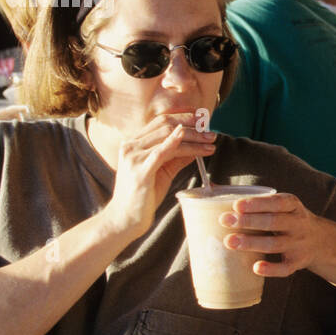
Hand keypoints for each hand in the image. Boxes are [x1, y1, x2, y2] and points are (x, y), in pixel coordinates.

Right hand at [102, 113, 216, 239]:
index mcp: (133, 144)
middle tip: (211, 130)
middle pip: (165, 125)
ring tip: (211, 140)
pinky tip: (192, 140)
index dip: (182, 116)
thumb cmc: (143, 196)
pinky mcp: (141, 171)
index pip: (159, 121)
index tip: (202, 117)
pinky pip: (161, 152)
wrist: (125, 218)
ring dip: (193, 136)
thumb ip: (176, 158)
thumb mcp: (162, 172)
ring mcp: (133, 157)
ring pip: (167, 136)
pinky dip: (177, 142)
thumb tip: (195, 148)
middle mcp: (130, 146)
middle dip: (191, 125)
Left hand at [221, 192, 330, 277]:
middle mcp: (298, 223)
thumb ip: (252, 200)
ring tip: (229, 242)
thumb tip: (212, 188)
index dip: (257, 204)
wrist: (321, 240)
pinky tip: (256, 268)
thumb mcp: (280, 205)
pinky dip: (272, 269)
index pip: (277, 202)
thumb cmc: (288, 218)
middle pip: (273, 222)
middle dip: (248, 222)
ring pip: (275, 244)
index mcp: (292, 205)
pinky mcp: (298, 262)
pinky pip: (285, 268)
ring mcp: (298, 244)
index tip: (236, 205)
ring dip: (252, 243)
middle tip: (224, 221)